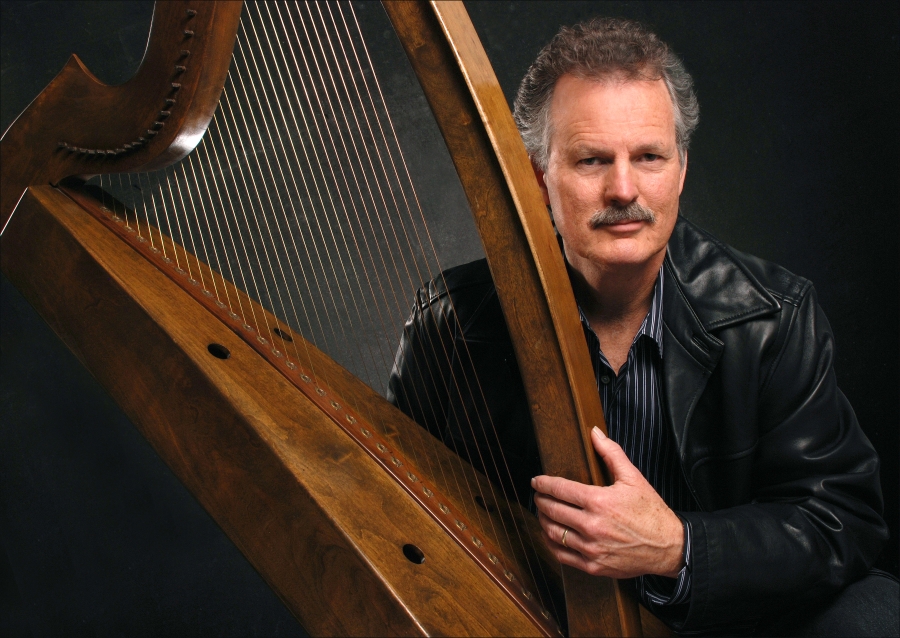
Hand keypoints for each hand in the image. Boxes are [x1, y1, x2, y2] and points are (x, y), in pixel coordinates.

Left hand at [531, 427, 684, 578]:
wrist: (668, 546)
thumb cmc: (651, 512)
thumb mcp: (633, 478)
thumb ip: (611, 453)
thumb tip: (594, 432)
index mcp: (599, 501)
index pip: (560, 489)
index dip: (543, 484)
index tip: (536, 481)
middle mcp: (592, 525)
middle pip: (552, 510)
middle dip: (541, 500)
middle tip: (538, 495)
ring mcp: (592, 548)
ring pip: (553, 533)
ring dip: (543, 520)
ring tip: (543, 512)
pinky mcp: (594, 566)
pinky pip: (562, 555)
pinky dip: (551, 543)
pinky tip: (551, 535)